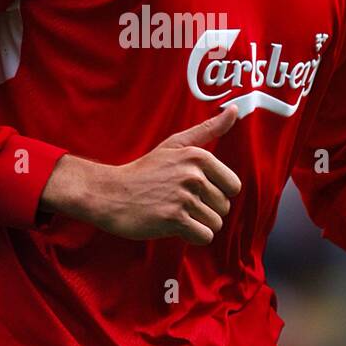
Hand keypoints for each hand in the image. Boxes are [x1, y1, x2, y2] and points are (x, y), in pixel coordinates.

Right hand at [39, 105, 241, 244]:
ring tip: (175, 213)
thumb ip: (208, 129)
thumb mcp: (175, 144)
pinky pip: (204, 237)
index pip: (233, 186)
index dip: (216, 192)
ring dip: (197, 224)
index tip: (194, 189)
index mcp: (198, 157)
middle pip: (224, 207)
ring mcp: (184, 197)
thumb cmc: (145, 171)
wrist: (111, 193)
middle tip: (179, 202)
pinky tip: (174, 226)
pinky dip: (192, 236)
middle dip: (205, 210)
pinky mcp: (174, 219)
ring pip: (215, 224)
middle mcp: (194, 175)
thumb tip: (234, 109)